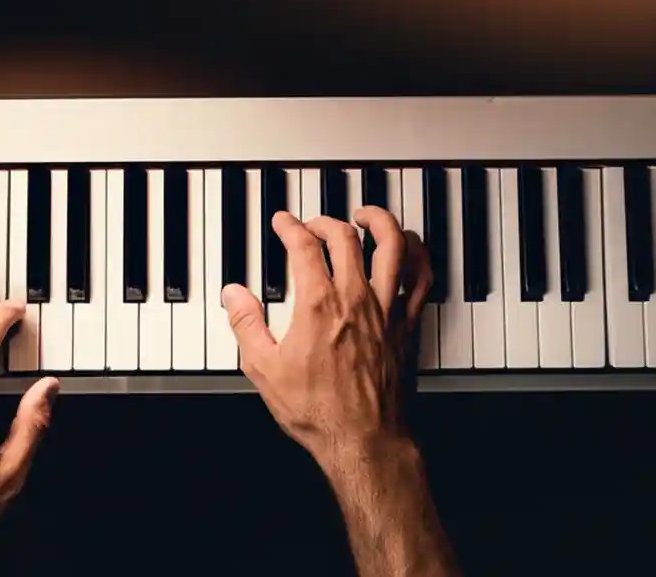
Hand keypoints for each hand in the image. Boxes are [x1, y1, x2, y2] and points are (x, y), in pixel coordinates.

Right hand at [221, 207, 431, 466]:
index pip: (304, 246)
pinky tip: (408, 246)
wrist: (363, 441)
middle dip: (325, 221)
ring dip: (379, 221)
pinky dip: (417, 253)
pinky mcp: (408, 325)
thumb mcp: (264, 369)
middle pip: (345, 236)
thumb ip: (246, 325)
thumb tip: (234, 294)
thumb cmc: (317, 412)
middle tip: (312, 225)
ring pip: (393, 245)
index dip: (290, 226)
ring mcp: (387, 309)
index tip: (283, 222)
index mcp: (318, 305)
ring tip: (366, 215)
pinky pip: (422, 277)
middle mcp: (356, 299)